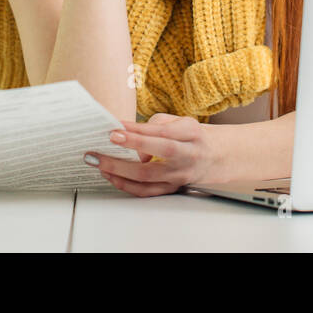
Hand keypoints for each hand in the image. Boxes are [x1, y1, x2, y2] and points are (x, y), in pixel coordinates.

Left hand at [85, 113, 225, 196]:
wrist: (213, 158)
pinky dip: (126, 185)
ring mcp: (179, 175)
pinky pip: (146, 191)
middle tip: (103, 146)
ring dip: (119, 171)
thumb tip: (130, 135)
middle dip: (129, 149)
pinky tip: (111, 176)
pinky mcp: (172, 188)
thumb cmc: (190, 136)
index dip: (138, 132)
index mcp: (190, 133)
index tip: (115, 128)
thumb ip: (154, 124)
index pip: (162, 132)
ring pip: (148, 177)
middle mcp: (187, 155)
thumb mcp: (179, 121)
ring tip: (99, 162)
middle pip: (158, 154)